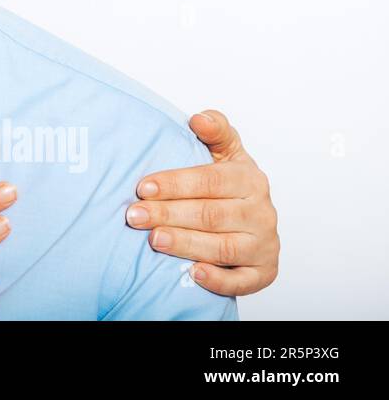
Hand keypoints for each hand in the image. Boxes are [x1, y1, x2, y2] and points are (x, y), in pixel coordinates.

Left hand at [125, 109, 278, 295]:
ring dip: (186, 244)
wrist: (253, 218)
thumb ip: (215, 130)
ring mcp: (264, 244)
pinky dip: (219, 280)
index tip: (143, 187)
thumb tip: (198, 118)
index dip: (175, 184)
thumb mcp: (226, 151)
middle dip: (169, 215)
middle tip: (135, 216)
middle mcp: (261, 212)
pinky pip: (243, 281)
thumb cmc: (228, 183)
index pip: (210, 181)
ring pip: (223, 247)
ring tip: (155, 240)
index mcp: (250, 179)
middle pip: (211, 215)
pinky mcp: (264, 272)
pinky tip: (193, 274)